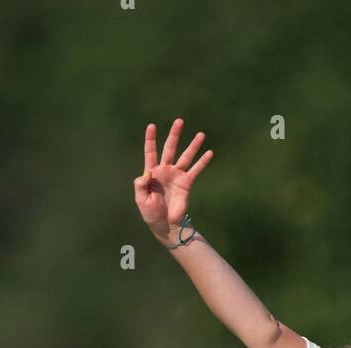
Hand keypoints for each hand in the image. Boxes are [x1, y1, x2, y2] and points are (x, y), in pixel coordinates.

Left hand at [134, 118, 213, 243]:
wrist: (165, 224)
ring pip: (186, 157)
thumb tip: (147, 173)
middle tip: (179, 121)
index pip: (151, 152)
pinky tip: (209, 153)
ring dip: (193, 146)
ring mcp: (177, 175)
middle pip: (170, 148)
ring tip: (201, 134)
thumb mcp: (141, 199)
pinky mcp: (187, 183)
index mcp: (152, 172)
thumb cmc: (150, 212)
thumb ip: (140, 185)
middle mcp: (165, 170)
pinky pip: (196, 170)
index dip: (151, 139)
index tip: (152, 126)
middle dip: (174, 135)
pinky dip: (203, 162)